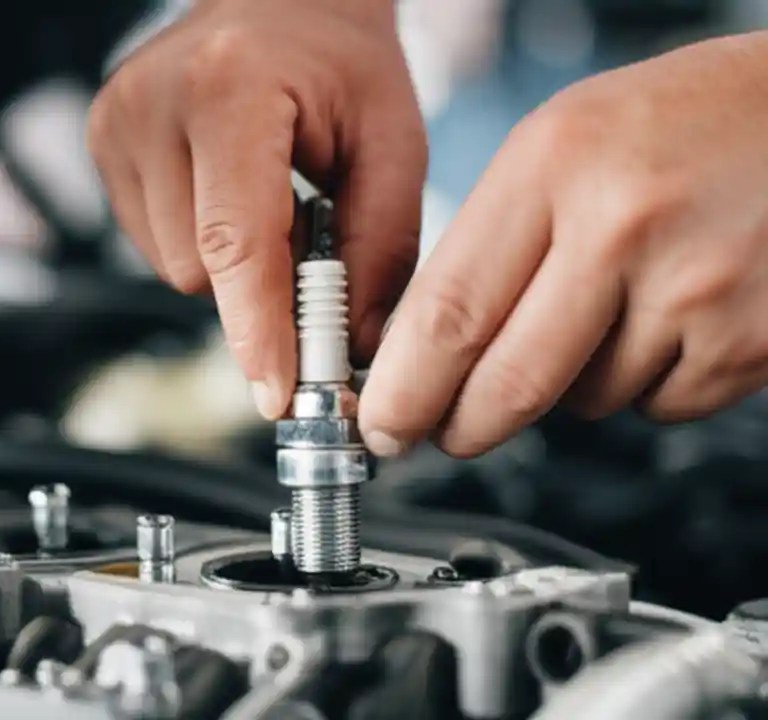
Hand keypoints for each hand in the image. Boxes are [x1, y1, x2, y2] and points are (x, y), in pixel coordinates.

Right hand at [87, 0, 425, 418]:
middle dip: (258, 287)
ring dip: (227, 263)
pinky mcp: (101, 140)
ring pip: (172, 267)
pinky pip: (151, 245)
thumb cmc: (339, 62)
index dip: (258, 328)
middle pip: (200, 269)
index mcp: (229, 88)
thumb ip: (381, 252)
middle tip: (308, 246)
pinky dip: (197, 241)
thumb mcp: (392, 144)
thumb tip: (357, 352)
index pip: (235, 239)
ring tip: (266, 199)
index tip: (280, 392)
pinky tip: (225, 192)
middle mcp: (153, 103)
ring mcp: (116, 121)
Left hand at [361, 33, 767, 457]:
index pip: (447, 311)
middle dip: (461, 426)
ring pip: (584, 401)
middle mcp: (622, 224)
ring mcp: (695, 287)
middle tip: (445, 430)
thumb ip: (492, 239)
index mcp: (555, 164)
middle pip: (507, 383)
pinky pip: (659, 405)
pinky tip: (670, 316)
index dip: (402, 390)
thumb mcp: (562, 143)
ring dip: (572, 383)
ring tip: (612, 304)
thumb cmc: (684, 121)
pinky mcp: (750, 341)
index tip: (380, 424)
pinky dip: (648, 382)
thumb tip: (421, 347)